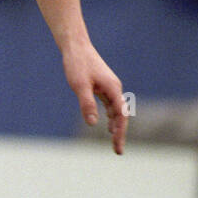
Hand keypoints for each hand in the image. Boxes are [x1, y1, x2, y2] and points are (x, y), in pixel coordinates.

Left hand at [63, 40, 126, 154]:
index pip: (121, 116)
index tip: (117, 147)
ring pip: (116, 111)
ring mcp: (109, 87)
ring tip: (115, 142)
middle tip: (118, 151)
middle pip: (121, 115)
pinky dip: (110, 117)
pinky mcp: (102, 86)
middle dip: (120, 133)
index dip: (120, 133)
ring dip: (116, 126)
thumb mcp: (80, 86)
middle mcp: (114, 89)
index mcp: (113, 89)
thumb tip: (93, 123)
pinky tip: (108, 125)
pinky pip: (110, 105)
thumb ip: (87, 104)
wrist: (76, 46)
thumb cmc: (77, 64)